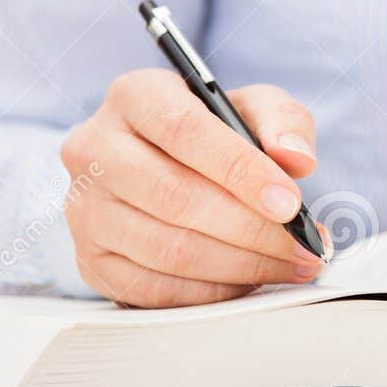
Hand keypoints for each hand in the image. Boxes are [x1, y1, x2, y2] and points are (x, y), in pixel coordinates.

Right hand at [60, 69, 325, 306]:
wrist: (163, 163)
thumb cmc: (212, 133)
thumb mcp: (252, 107)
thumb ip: (282, 122)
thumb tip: (296, 159)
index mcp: (134, 95)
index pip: (184, 131)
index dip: (240, 171)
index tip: (289, 204)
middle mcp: (95, 148)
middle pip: (175, 197)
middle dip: (251, 230)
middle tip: (302, 247)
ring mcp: (85, 208)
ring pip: (167, 249)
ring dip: (240, 266)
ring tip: (289, 265)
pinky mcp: (90, 259)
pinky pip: (153, 288)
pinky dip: (211, 291)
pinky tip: (250, 281)